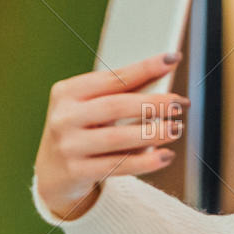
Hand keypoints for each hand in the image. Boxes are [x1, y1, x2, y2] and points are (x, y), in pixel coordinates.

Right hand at [34, 52, 188, 220]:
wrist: (53, 174)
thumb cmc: (82, 131)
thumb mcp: (90, 109)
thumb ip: (121, 95)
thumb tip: (163, 77)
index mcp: (67, 92)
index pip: (112, 78)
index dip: (144, 68)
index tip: (172, 59)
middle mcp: (63, 117)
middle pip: (115, 106)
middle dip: (152, 103)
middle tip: (180, 103)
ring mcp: (68, 146)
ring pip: (117, 137)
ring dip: (152, 133)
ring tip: (177, 128)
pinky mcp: (76, 172)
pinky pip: (117, 166)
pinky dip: (145, 162)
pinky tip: (165, 156)